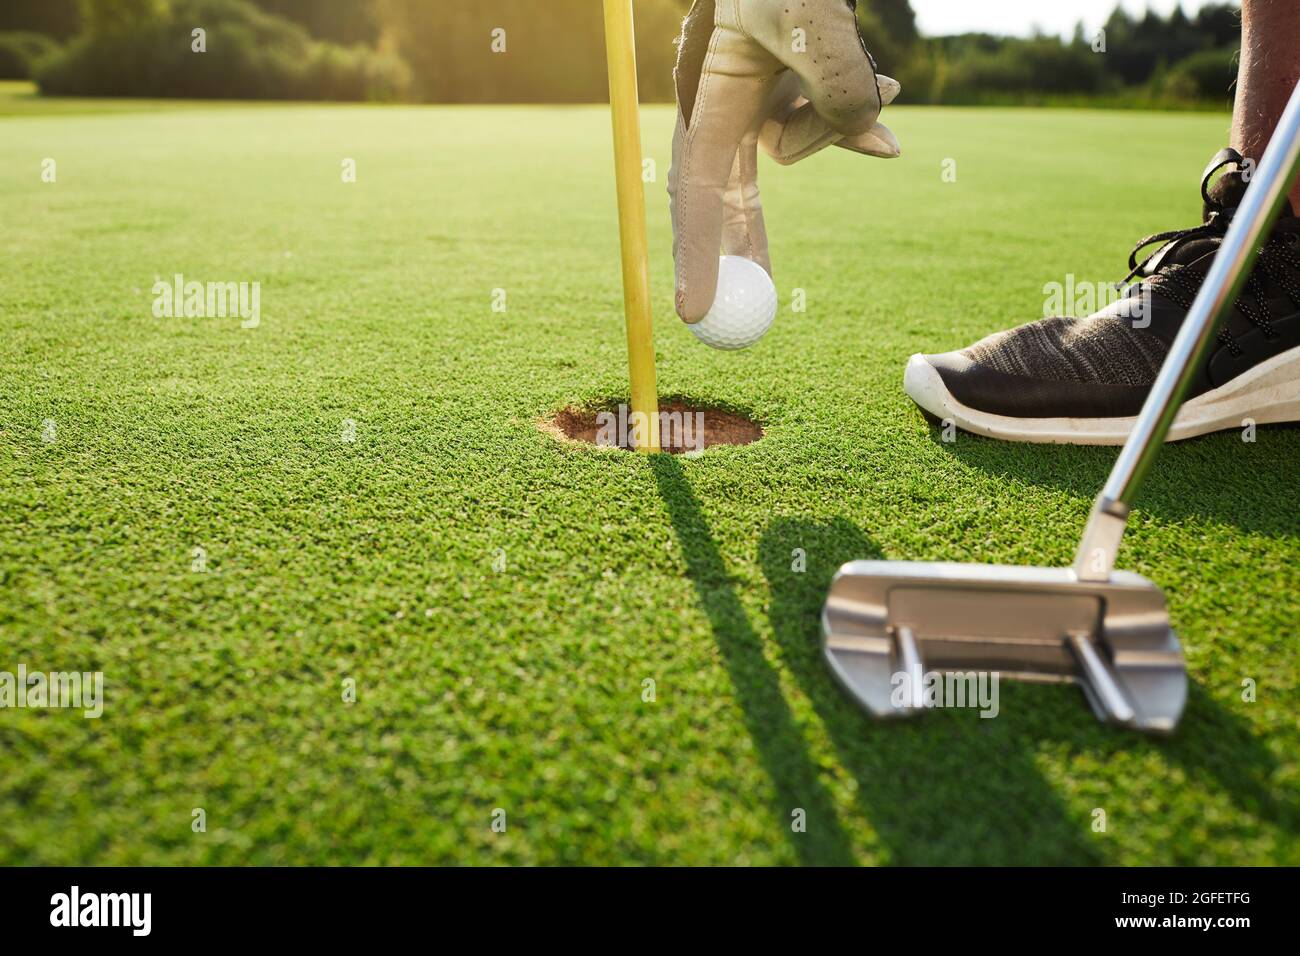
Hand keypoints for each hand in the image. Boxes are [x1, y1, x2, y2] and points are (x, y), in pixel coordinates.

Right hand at [668, 0, 899, 321]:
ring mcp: (762, 101)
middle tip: (752, 318)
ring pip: (801, 149)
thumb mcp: (805, 11)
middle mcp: (729, 105)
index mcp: (707, 93)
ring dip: (837, 128)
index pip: (694, 189)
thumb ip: (837, 79)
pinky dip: (856, 118)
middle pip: (728, 196)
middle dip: (744, 247)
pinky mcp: (796, 93)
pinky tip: (884, 99)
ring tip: (877, 85)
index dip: (692, 254)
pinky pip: (831, 124)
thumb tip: (879, 142)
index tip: (694, 313)